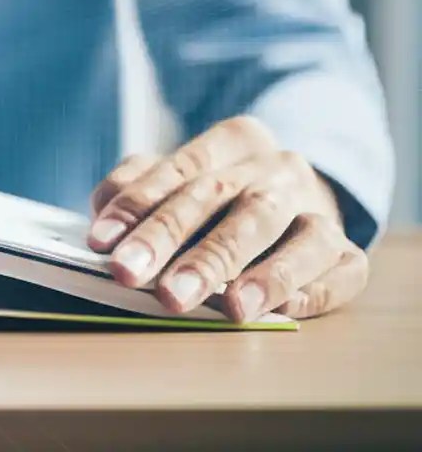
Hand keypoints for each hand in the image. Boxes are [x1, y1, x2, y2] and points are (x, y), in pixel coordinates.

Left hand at [87, 115, 367, 322]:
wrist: (304, 203)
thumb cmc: (224, 199)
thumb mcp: (180, 179)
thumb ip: (138, 189)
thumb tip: (105, 216)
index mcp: (234, 141)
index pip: (179, 170)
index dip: (137, 207)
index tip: (102, 244)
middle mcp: (277, 168)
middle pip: (221, 200)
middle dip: (173, 241)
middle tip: (135, 277)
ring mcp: (318, 208)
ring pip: (283, 231)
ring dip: (249, 270)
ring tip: (222, 305)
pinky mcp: (348, 251)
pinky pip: (337, 270)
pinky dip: (305, 290)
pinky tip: (273, 311)